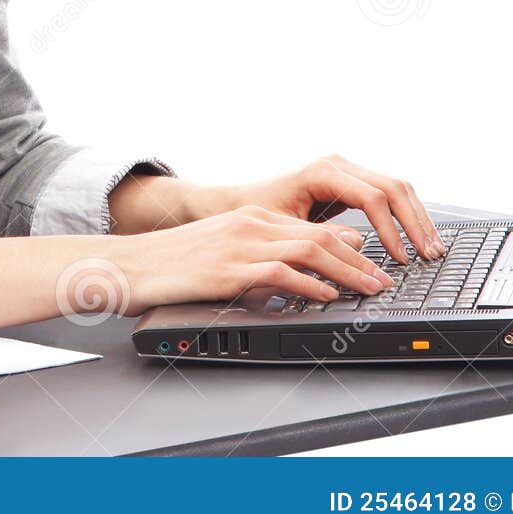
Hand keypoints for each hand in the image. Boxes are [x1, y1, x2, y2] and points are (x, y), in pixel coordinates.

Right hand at [122, 204, 397, 311]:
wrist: (129, 264)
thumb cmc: (173, 263)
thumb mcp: (224, 252)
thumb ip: (263, 257)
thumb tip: (305, 273)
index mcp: (251, 217)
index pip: (313, 228)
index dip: (351, 248)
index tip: (373, 267)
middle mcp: (250, 224)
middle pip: (320, 236)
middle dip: (360, 260)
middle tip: (383, 280)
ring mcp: (240, 244)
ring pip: (310, 250)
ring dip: (347, 272)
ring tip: (370, 289)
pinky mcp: (228, 268)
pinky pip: (282, 272)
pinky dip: (311, 284)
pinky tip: (327, 296)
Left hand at [216, 154, 442, 263]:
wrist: (242, 201)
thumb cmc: (258, 213)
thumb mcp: (285, 227)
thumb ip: (320, 236)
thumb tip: (359, 246)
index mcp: (323, 171)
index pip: (372, 197)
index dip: (391, 229)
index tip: (400, 258)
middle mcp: (339, 164)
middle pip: (393, 187)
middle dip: (415, 223)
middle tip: (430, 255)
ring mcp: (348, 170)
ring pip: (398, 188)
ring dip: (418, 218)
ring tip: (432, 249)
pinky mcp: (353, 182)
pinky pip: (389, 194)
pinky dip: (407, 215)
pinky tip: (417, 237)